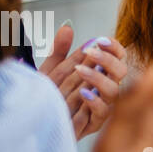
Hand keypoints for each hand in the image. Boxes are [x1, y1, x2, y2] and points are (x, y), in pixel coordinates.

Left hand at [38, 25, 127, 139]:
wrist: (31, 123)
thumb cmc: (44, 99)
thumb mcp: (49, 72)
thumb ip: (59, 51)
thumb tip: (67, 27)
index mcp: (99, 76)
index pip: (118, 58)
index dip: (114, 48)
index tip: (102, 40)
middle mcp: (103, 90)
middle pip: (121, 72)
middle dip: (109, 59)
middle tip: (91, 51)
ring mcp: (100, 107)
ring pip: (115, 91)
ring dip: (99, 78)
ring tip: (79, 70)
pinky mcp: (92, 125)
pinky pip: (102, 113)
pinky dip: (94, 101)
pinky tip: (82, 92)